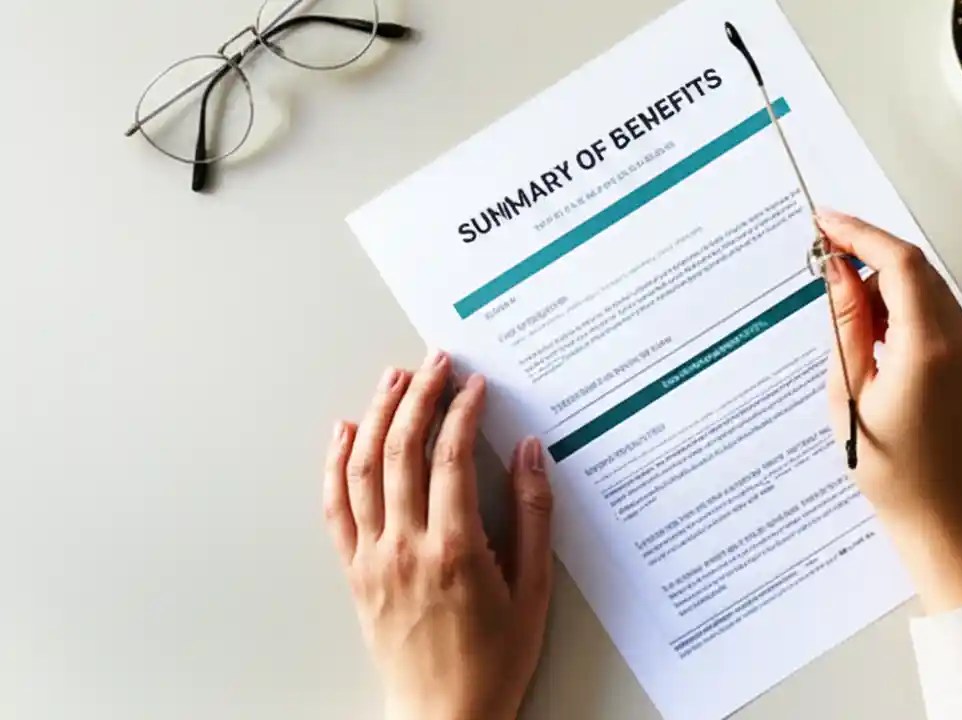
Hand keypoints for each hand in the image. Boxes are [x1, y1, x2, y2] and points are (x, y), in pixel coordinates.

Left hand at [323, 353, 553, 719]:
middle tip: (434, 363)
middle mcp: (406, 548)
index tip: (474, 384)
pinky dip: (336, 465)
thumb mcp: (535, 589)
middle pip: (402, 452)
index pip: (451, 458)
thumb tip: (530, 452)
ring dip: (377, 416)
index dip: (462, 411)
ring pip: (363, 470)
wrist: (444, 716)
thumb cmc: (494, 661)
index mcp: (454, 550)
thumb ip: (532, 515)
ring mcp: (373, 559)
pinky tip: (345, 433)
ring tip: (393, 379)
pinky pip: (336, 508)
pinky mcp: (355, 573)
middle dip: (419, 397)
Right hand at [817, 210, 961, 613]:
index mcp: (926, 347)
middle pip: (914, 267)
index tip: (824, 222)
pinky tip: (870, 331)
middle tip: (823, 255)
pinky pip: (933, 311)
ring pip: (924, 286)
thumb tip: (838, 271)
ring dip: (882, 281)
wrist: (941, 510)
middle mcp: (958, 338)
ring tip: (844, 312)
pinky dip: (899, 305)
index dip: (860, 233)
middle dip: (868, 253)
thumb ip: (846, 325)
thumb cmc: (888, 465)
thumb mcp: (849, 392)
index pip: (899, 263)